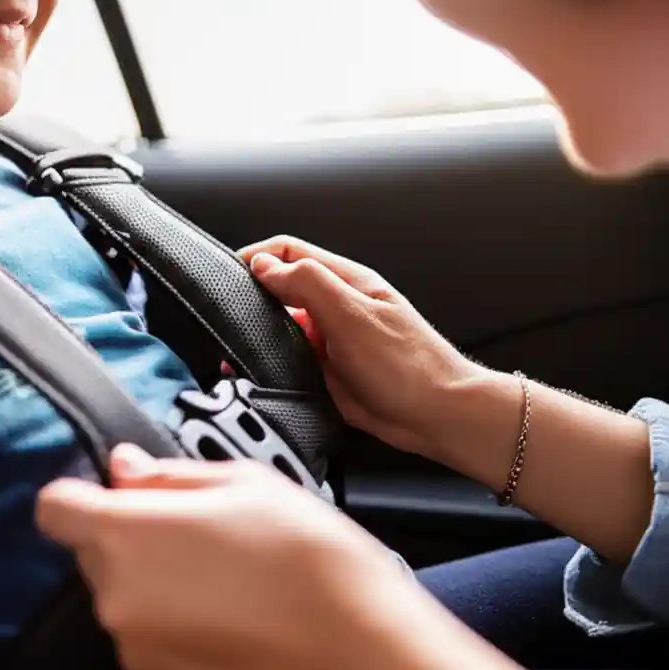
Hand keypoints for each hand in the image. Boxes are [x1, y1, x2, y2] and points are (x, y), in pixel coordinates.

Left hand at [37, 445, 512, 669]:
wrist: (360, 646)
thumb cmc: (312, 563)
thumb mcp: (246, 483)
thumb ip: (169, 475)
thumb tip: (126, 467)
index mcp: (129, 535)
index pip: (55, 506)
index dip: (84, 492)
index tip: (117, 491)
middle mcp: (118, 597)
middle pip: (94, 551)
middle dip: (132, 535)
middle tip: (199, 529)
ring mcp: (136, 645)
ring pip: (124, 594)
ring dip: (157, 580)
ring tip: (226, 573)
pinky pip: (149, 634)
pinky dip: (176, 620)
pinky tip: (229, 609)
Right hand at [238, 236, 491, 462]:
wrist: (438, 417)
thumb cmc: (409, 366)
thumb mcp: (352, 315)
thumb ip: (307, 284)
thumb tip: (265, 266)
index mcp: (347, 282)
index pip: (291, 252)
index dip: (259, 257)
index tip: (231, 276)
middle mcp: (338, 308)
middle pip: (283, 290)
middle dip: (254, 300)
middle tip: (233, 319)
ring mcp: (333, 342)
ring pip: (282, 330)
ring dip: (261, 337)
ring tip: (242, 351)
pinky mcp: (329, 374)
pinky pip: (291, 364)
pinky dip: (272, 367)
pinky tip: (262, 374)